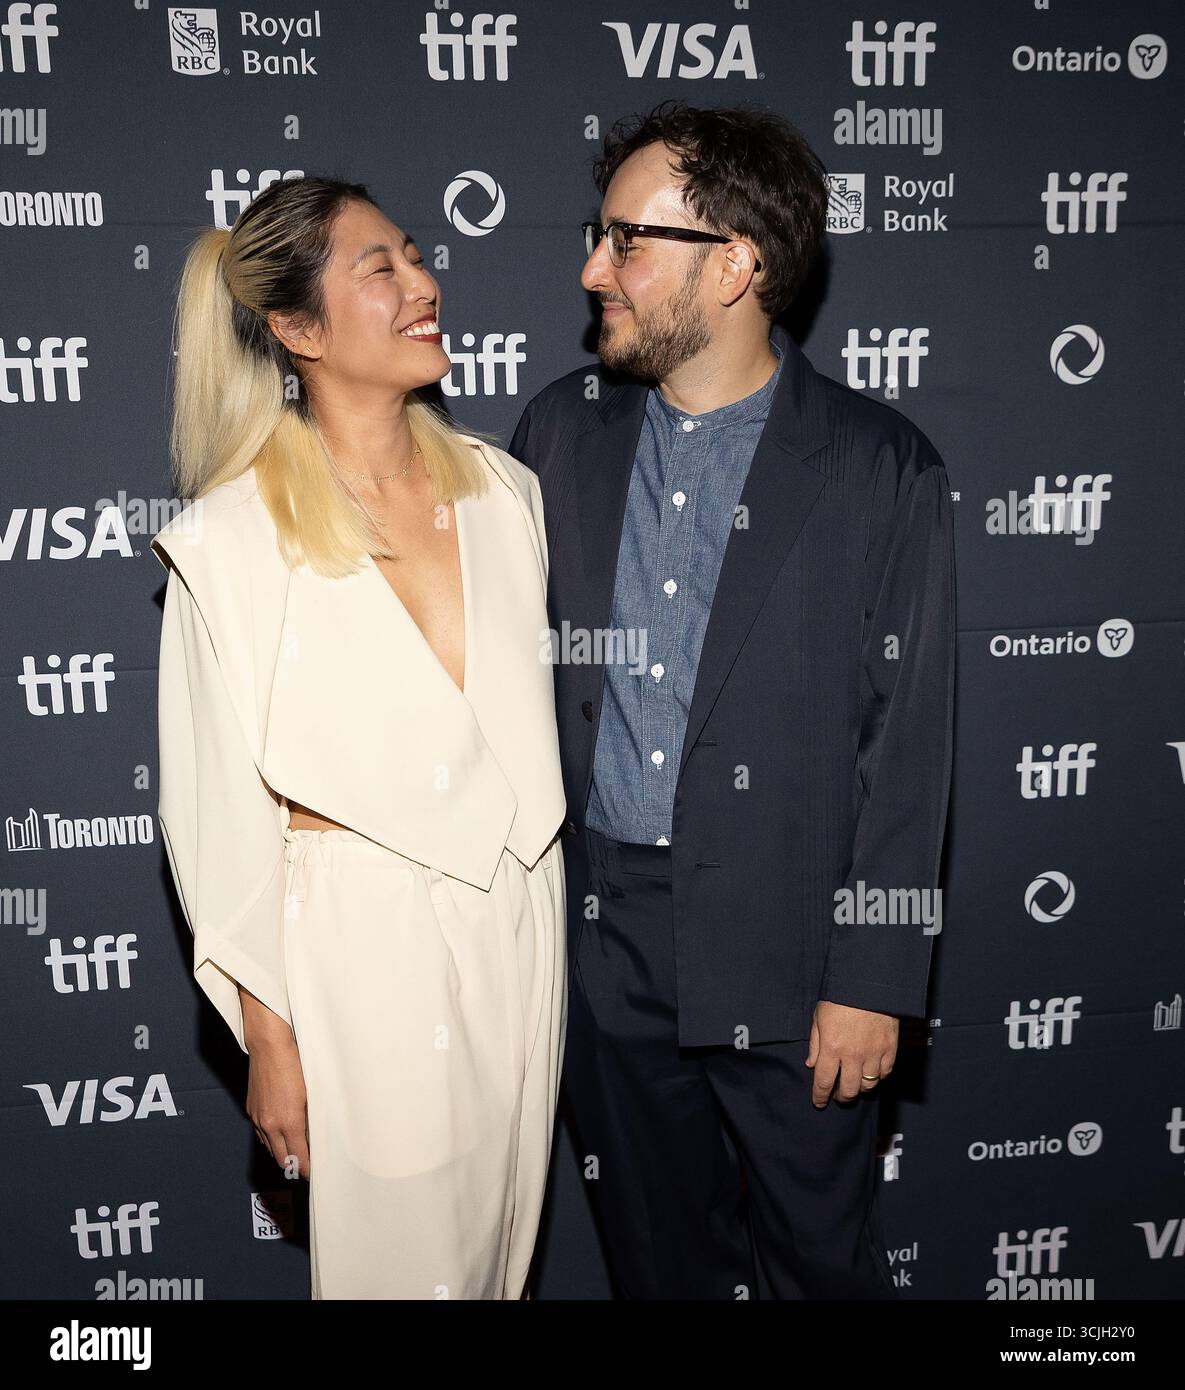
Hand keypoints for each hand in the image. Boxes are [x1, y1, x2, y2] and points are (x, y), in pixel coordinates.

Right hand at [245, 1030, 309, 1179]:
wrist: (269, 1048)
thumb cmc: (294, 1066)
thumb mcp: (310, 1095)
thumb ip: (310, 1119)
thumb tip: (313, 1136)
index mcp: (288, 1122)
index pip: (298, 1157)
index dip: (306, 1168)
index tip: (313, 1173)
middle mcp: (270, 1125)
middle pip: (281, 1159)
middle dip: (294, 1166)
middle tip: (306, 1168)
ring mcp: (258, 1119)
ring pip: (269, 1148)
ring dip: (282, 1154)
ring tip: (295, 1154)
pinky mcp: (251, 1111)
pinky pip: (261, 1135)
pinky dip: (271, 1140)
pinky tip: (280, 1136)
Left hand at [805, 1000, 897, 1107]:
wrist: (869, 983)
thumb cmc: (840, 996)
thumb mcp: (819, 1016)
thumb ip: (815, 1043)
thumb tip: (811, 1064)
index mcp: (832, 1047)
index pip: (824, 1082)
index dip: (820, 1096)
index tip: (819, 1103)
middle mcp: (853, 1055)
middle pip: (849, 1090)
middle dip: (842, 1097)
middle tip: (839, 1096)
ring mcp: (874, 1053)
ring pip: (868, 1085)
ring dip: (860, 1089)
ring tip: (856, 1085)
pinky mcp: (890, 1048)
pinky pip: (885, 1073)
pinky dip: (878, 1077)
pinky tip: (873, 1073)